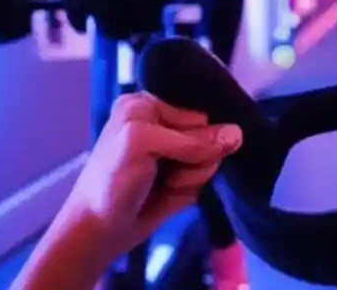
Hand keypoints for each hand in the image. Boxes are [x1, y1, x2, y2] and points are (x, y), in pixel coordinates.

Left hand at [62, 93, 242, 257]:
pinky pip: (208, 177)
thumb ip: (191, 139)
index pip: (200, 111)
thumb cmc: (111, 180)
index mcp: (149, 105)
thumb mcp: (142, 144)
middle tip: (168, 172)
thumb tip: (237, 135)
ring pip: (213, 158)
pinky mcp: (182, 176)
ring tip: (164, 185)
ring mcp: (175, 152)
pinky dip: (190, 188)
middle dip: (195, 158)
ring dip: (191, 177)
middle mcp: (164, 124)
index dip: (199, 134)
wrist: (99, 231)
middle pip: (211, 134)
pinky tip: (169, 193)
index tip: (178, 151)